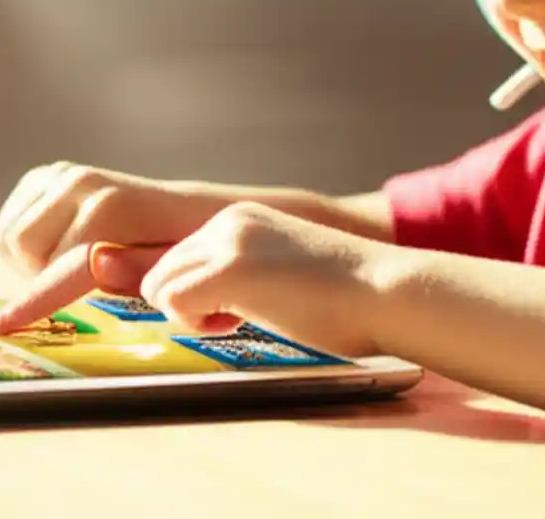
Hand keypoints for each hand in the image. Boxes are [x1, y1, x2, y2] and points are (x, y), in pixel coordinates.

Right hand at [0, 162, 226, 275]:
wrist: (186, 211)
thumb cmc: (179, 252)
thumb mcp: (165, 272)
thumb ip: (129, 272)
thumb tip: (96, 262)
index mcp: (110, 210)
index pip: (56, 263)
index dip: (28, 302)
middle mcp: (80, 184)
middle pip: (21, 246)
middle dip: (38, 274)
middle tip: (74, 283)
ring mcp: (62, 174)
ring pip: (9, 235)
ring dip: (30, 259)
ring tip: (68, 264)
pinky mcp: (47, 175)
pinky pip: (9, 221)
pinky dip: (24, 242)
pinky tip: (56, 245)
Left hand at [132, 202, 387, 356]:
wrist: (386, 292)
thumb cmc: (346, 299)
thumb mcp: (280, 273)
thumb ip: (241, 277)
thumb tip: (204, 301)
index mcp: (240, 219)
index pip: (178, 258)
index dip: (193, 295)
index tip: (231, 314)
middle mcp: (228, 222)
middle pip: (161, 269)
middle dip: (186, 304)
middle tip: (234, 320)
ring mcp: (229, 242)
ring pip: (158, 283)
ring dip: (188, 313)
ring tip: (237, 321)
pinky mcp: (233, 268)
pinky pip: (172, 300)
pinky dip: (192, 322)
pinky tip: (235, 324)